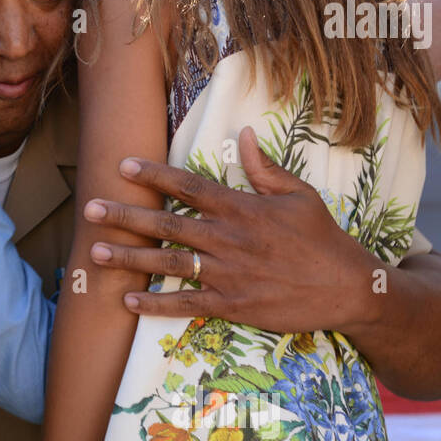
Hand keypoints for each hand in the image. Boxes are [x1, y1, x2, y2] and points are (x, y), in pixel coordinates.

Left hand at [85, 127, 379, 334]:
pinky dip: (156, 304)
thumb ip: (264, 169)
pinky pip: (187, 304)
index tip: (123, 164)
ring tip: (95, 253)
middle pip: (168, 224)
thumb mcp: (300, 196)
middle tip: (91, 208)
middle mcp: (230, 240)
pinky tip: (128, 302)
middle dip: (126, 216)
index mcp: (243, 209)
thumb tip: (242, 134)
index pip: (190, 187)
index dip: (155, 174)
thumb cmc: (324, 240)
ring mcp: (229, 275)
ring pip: (169, 264)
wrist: (349, 290)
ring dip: (130, 259)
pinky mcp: (233, 306)